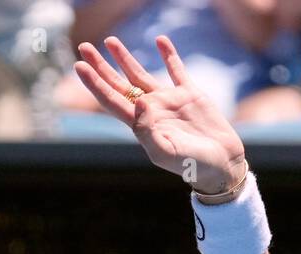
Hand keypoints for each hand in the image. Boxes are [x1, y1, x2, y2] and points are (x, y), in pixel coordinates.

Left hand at [73, 35, 246, 193]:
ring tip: (110, 41)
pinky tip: (160, 40)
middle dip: (101, 67)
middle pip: (119, 84)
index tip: (79, 66)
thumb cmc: (191, 165)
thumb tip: (138, 101)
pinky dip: (168, 55)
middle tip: (84, 47)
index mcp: (141, 124)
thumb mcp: (165, 152)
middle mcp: (150, 110)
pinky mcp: (189, 95)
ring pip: (140, 75)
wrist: (221, 165)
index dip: (94, 84)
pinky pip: (176, 70)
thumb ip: (147, 130)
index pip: (111, 100)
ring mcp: (169, 101)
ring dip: (124, 58)